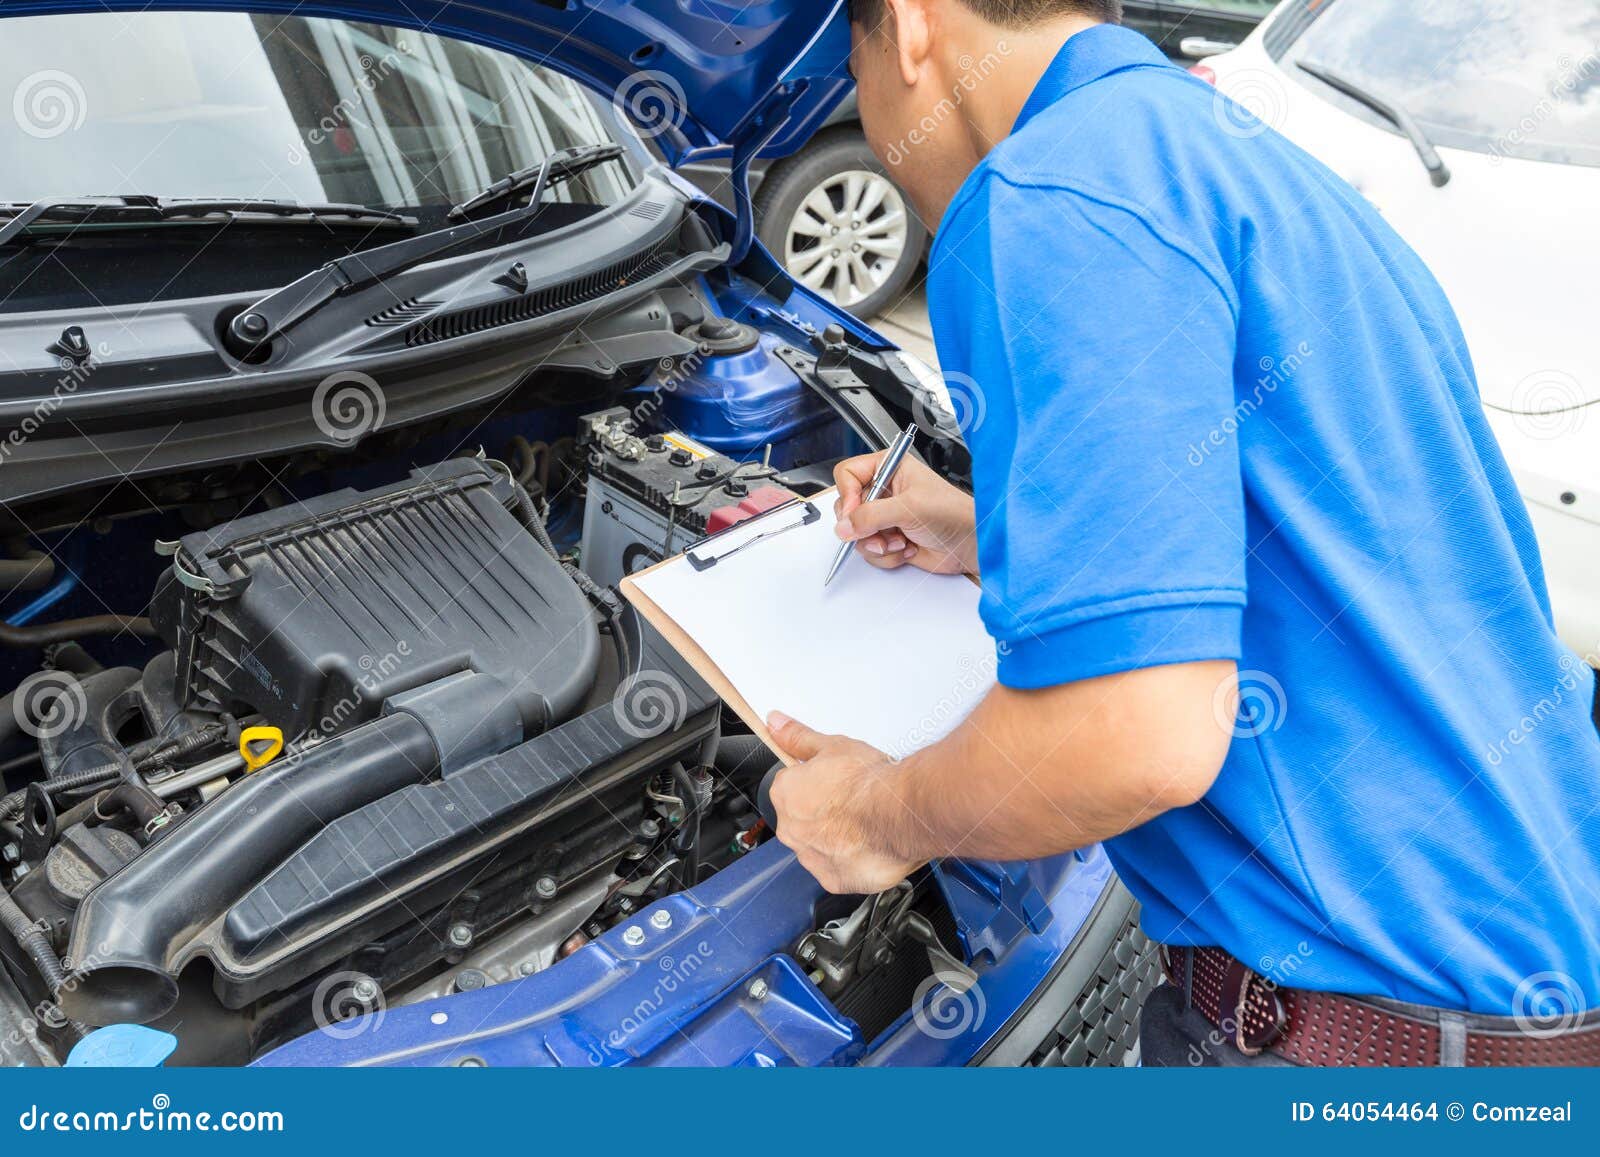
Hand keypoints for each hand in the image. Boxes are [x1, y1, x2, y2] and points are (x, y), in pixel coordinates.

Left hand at [766, 712, 923, 893]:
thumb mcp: (832, 745)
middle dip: (824, 811)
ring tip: (865, 822)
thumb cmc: (867, 783)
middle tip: (852, 800)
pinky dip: (851, 859)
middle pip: (803, 818)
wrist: (899, 814)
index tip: (834, 780)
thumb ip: (798, 738)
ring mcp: (811, 858)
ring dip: (836, 837)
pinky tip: (869, 843)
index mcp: (785, 795)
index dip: (816, 781)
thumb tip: (775, 724)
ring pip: (820, 845)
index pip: (791, 786)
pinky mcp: (834, 880)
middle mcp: (791, 830)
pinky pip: (838, 869)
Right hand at [834, 451, 977, 575]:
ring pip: (856, 533)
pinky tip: (907, 548)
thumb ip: (872, 515)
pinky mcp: (889, 539)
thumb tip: (844, 526)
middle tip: (880, 532)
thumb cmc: (953, 514)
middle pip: (847, 508)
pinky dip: (887, 555)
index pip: (847, 474)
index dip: (848, 495)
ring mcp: (885, 517)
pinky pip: (870, 551)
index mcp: (889, 468)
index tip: (855, 513)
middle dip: (863, 526)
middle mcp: (884, 491)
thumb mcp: (909, 508)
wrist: (970, 544)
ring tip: (900, 541)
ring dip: (877, 543)